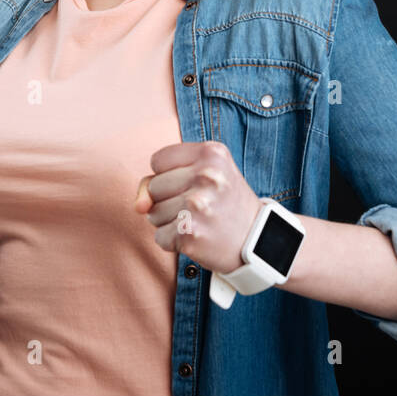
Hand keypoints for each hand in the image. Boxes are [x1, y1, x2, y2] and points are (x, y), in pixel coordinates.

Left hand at [134, 141, 263, 274]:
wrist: (259, 241)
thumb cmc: (226, 204)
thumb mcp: (203, 176)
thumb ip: (161, 180)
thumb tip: (138, 206)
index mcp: (212, 153)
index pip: (157, 160)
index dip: (170, 176)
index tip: (194, 184)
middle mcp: (206, 175)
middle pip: (153, 186)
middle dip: (168, 200)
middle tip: (200, 207)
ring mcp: (197, 205)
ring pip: (153, 213)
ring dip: (170, 222)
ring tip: (200, 221)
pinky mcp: (189, 232)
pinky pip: (160, 237)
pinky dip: (174, 242)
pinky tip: (198, 238)